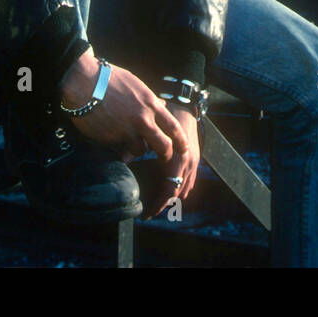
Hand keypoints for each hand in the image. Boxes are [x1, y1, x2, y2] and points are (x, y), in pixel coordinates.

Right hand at [57, 51, 187, 163]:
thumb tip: (161, 105)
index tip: (184, 149)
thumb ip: (149, 99)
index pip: (173, 127)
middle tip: (165, 157)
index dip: (181, 141)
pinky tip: (114, 141)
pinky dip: (120, 149)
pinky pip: (120, 149)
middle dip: (166, 154)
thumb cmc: (110, 79)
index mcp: (151, 104)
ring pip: (140, 150)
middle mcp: (143, 119)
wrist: (85, 82)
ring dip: (137, 149)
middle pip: (163, 146)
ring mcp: (127, 130)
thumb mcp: (137, 85)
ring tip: (129, 143)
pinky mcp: (111, 139)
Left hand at [144, 101, 200, 218]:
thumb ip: (136, 146)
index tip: (146, 214)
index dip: (158, 204)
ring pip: (185, 188)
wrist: (184, 103)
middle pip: (177, 193)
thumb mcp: (150, 130)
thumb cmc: (166, 114)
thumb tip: (122, 160)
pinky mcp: (194, 157)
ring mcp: (193, 161)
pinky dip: (181, 188)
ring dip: (172, 197)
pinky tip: (171, 191)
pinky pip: (190, 179)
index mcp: (178, 159)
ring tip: (157, 205)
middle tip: (149, 213)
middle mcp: (188, 163)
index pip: (169, 191)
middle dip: (163, 204)